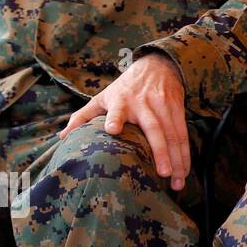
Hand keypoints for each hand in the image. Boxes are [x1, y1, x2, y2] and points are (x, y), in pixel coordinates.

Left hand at [59, 53, 190, 191]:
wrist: (157, 66)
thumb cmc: (125, 87)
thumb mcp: (102, 97)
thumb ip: (83, 116)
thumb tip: (62, 137)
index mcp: (121, 100)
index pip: (117, 110)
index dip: (115, 118)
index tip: (112, 129)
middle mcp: (144, 103)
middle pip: (154, 128)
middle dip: (160, 151)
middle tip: (163, 173)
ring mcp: (163, 106)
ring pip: (173, 134)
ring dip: (177, 159)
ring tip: (177, 181)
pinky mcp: (177, 110)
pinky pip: (183, 134)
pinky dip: (185, 154)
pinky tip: (184, 171)